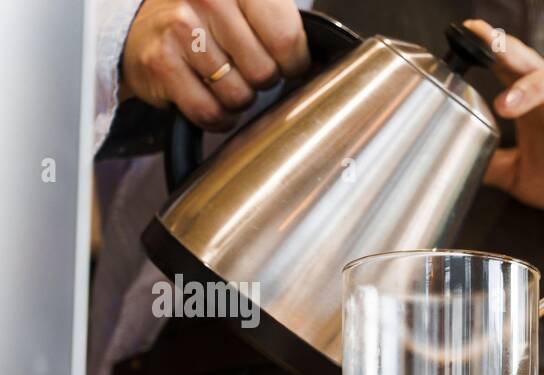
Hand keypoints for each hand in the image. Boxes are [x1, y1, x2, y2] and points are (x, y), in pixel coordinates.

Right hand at [121, 0, 308, 130]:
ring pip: (238, 95)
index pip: (286, 38)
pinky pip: (210, 112)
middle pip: (264, 72)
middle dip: (261, 80)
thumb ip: (283, 24)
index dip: (293, 62)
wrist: (144, 24)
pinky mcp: (161, 62)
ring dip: (237, 98)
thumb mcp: (249, 6)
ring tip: (221, 77)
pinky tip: (209, 97)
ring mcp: (181, 29)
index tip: (285, 62)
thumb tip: (322, 64)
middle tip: (243, 67)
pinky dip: (217, 116)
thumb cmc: (206, 17)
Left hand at [464, 20, 543, 233]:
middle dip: (511, 52)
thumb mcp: (518, 176)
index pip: (512, 67)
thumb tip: (454, 159)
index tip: (468, 31)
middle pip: (538, 64)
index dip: (492, 46)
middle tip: (486, 47)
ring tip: (507, 105)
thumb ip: (490, 165)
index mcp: (535, 106)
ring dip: (537, 87)